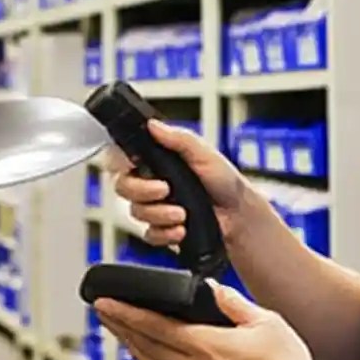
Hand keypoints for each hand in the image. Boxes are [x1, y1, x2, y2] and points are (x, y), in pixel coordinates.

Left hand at [95, 281, 341, 359]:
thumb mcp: (266, 322)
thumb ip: (233, 303)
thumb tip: (213, 290)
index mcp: (204, 346)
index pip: (151, 325)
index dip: (124, 312)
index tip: (103, 302)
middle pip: (144, 346)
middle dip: (121, 327)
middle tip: (104, 312)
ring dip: (134, 348)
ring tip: (122, 333)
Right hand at [105, 120, 250, 247]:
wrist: (239, 215)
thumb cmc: (225, 181)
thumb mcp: (204, 152)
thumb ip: (178, 138)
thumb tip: (153, 125)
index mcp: (156, 160)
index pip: (121, 157)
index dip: (120, 162)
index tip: (133, 165)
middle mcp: (151, 182)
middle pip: (122, 187)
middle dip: (142, 191)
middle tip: (165, 190)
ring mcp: (155, 207)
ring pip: (136, 212)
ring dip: (160, 214)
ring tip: (183, 213)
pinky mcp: (161, 228)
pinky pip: (149, 234)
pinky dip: (165, 233)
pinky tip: (182, 229)